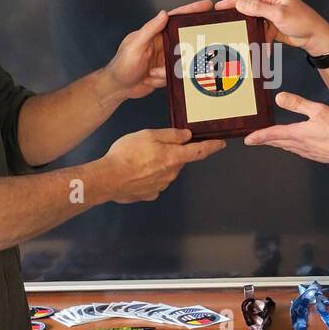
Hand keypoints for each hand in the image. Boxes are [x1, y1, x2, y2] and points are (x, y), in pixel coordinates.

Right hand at [102, 128, 225, 202]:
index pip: (200, 151)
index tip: (220, 144)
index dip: (212, 146)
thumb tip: (186, 136)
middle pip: (179, 160)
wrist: (108, 179)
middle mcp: (171, 174)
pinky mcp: (149, 194)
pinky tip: (135, 172)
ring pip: (166, 171)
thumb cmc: (127, 154)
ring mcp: (161, 186)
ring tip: (138, 158)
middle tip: (153, 145)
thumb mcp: (149, 135)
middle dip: (172, 153)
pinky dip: (148, 176)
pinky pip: (154, 182)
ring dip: (158, 164)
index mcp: (174, 157)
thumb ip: (170, 135)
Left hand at [103, 0, 213, 99]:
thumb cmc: (121, 65)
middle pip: (184, 40)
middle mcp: (162, 44)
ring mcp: (165, 58)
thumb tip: (163, 14)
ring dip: (168, 69)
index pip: (175, 18)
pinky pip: (176, 74)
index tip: (206, 6)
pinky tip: (151, 78)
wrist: (119, 87)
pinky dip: (165, 78)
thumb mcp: (135, 45)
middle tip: (183, 53)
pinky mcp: (166, 72)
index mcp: (155, 33)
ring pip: (181, 60)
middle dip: (187, 47)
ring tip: (152, 71)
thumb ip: (150, 29)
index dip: (191, 11)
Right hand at [215, 0, 328, 56]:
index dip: (232, 3)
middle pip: (248, 9)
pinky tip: (255, 46)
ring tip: (237, 37)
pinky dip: (258, 39)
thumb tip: (241, 4)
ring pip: (253, 22)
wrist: (316, 37)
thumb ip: (259, 9)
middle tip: (224, 25)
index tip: (218, 7)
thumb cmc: (303, 22)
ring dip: (248, 31)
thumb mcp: (279, 14)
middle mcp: (270, 3)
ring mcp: (271, 15)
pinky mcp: (273, 27)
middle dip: (238, 18)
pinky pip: (260, 32)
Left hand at [244, 92, 328, 166]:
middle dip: (265, 140)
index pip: (272, 135)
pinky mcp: (317, 156)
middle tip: (255, 140)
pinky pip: (299, 151)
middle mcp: (300, 145)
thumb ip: (298, 104)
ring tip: (272, 141)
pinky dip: (291, 147)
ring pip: (288, 148)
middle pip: (278, 142)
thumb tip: (279, 97)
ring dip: (278, 144)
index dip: (258, 136)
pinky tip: (295, 146)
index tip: (248, 140)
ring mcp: (308, 152)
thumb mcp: (318, 111)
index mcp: (297, 134)